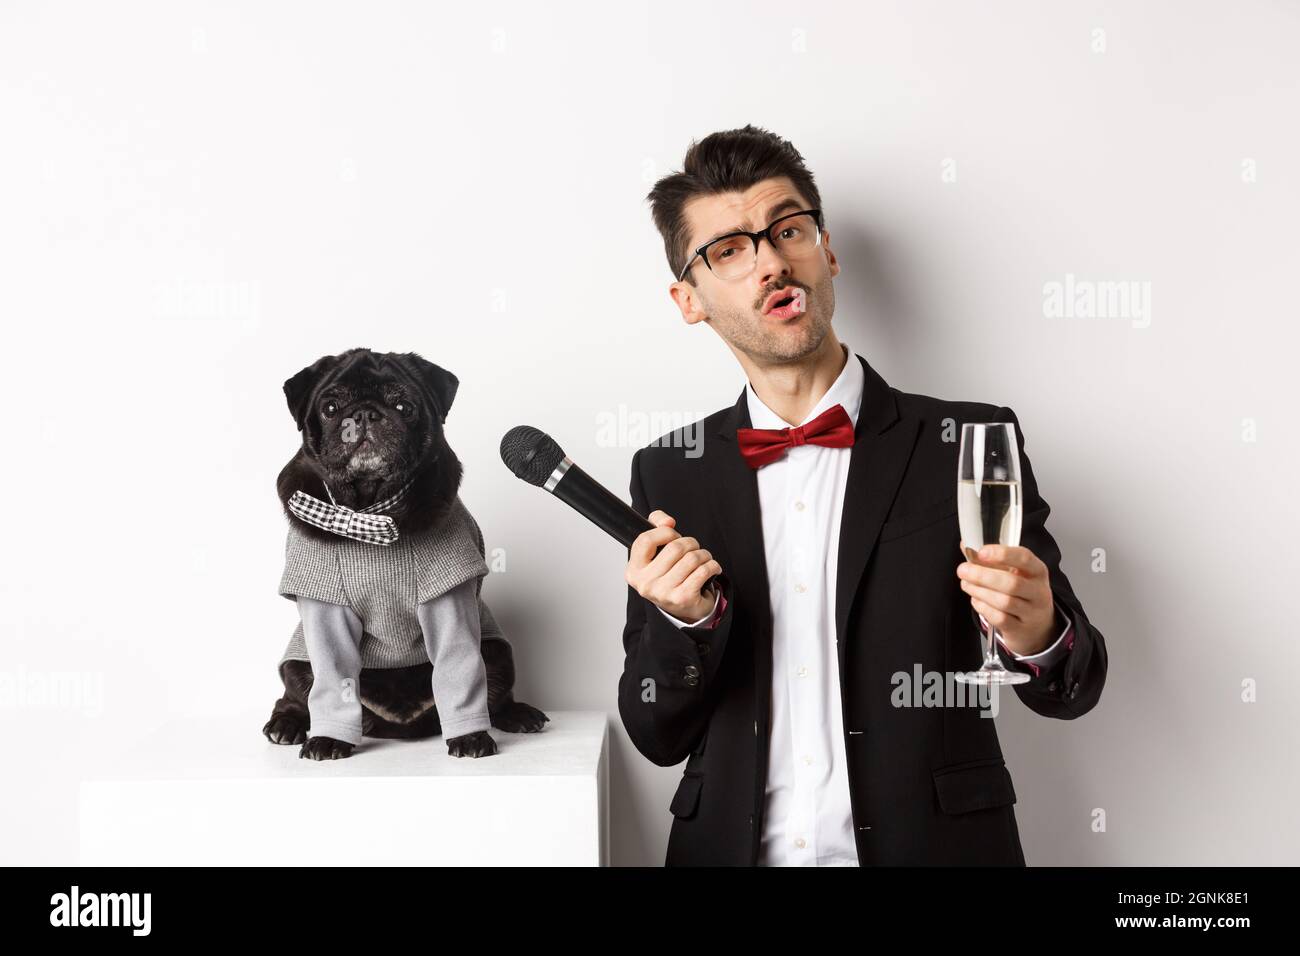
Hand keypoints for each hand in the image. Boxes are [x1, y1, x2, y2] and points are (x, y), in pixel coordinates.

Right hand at [626, 510, 720, 622]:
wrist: (684, 610)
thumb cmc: (670, 576)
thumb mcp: (657, 553)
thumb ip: (657, 527)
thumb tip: (667, 521)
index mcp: (634, 570)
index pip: (645, 540)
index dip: (664, 532)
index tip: (673, 535)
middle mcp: (645, 583)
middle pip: (675, 547)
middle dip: (690, 543)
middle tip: (693, 549)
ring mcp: (664, 592)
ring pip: (692, 558)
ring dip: (704, 554)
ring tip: (703, 559)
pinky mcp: (683, 598)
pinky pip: (704, 570)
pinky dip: (713, 565)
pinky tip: (711, 568)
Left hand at [956, 542, 1055, 656]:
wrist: (1037, 626)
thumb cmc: (1021, 593)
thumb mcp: (1015, 573)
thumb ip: (991, 560)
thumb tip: (966, 546)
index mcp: (1037, 571)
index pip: (1024, 558)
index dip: (1002, 553)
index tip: (981, 552)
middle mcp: (1038, 591)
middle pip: (1012, 583)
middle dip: (983, 575)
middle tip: (963, 570)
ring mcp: (1032, 613)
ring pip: (1004, 602)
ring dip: (979, 591)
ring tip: (966, 584)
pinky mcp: (1020, 629)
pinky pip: (999, 618)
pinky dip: (983, 608)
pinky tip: (976, 600)